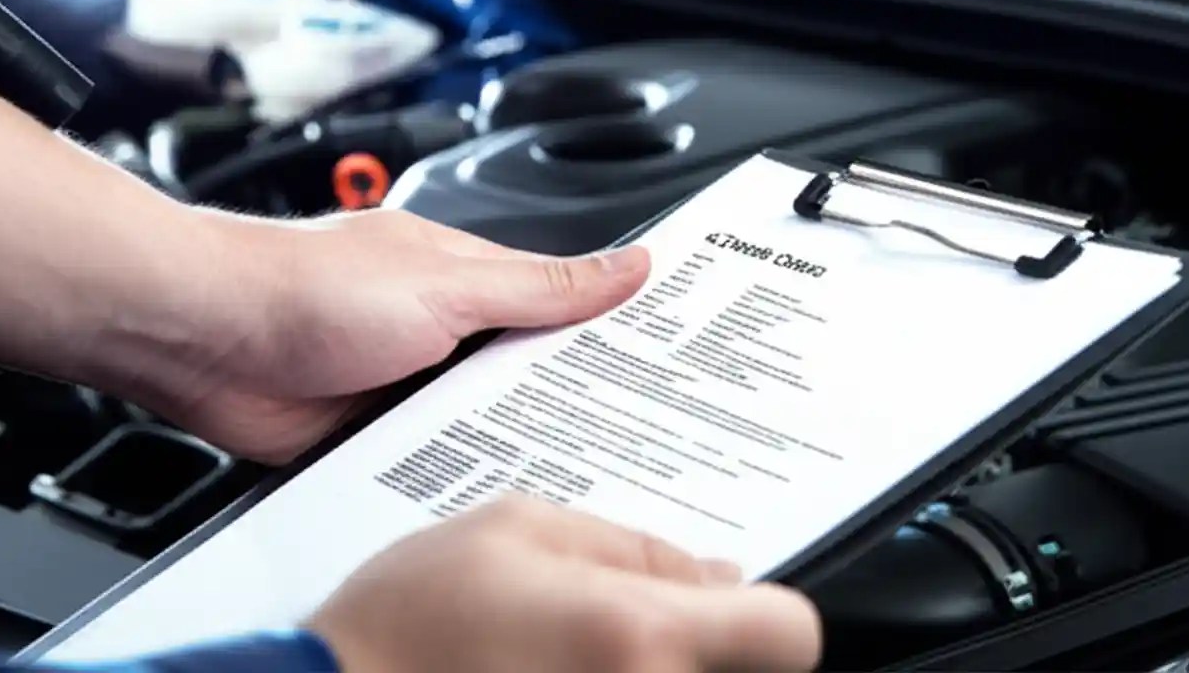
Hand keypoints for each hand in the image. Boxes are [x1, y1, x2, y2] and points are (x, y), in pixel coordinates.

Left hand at [147, 209, 651, 463]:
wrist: (200, 338)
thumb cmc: (304, 286)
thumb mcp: (447, 284)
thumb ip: (541, 287)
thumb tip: (628, 264)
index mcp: (464, 279)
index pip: (560, 304)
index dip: (610, 329)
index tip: (662, 356)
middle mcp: (438, 330)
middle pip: (523, 371)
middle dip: (560, 396)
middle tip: (625, 428)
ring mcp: (403, 384)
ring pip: (479, 419)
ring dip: (500, 434)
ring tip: (556, 462)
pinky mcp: (370, 434)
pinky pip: (430, 456)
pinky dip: (450, 466)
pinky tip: (476, 482)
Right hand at [305, 495, 822, 672]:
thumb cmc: (400, 629)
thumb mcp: (515, 529)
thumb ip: (631, 546)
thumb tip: (713, 577)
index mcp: (635, 635)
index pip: (787, 635)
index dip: (766, 614)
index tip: (735, 610)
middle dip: (700, 648)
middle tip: (622, 633)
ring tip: (567, 663)